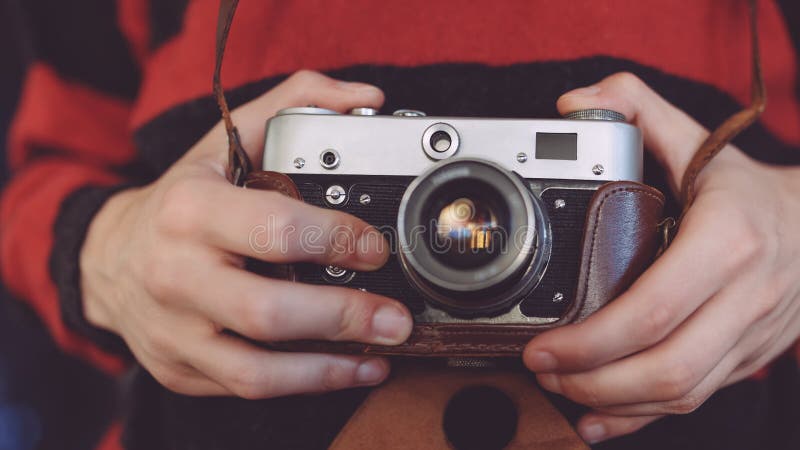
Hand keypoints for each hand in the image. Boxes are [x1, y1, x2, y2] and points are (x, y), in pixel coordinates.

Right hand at [81, 71, 412, 398]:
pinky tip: (347, 368)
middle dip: (343, 317)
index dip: (335, 240)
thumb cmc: (181, 199)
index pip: (274, 229)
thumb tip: (366, 99)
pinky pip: (249, 386)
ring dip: (330, 366)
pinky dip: (305, 382)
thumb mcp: (227, 139)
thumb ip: (297, 103)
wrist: (111, 258)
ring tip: (382, 352)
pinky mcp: (181, 368)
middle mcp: (177, 274)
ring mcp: (176, 330)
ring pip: (257, 368)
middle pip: (267, 310)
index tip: (375, 249)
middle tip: (394, 317)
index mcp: (191, 209)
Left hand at [524, 73, 799, 442]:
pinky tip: (600, 419)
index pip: (653, 308)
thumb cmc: (748, 191)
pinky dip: (643, 417)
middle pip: (665, 365)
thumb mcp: (700, 140)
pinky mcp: (746, 359)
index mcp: (727, 242)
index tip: (544, 343)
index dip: (592, 339)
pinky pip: (695, 400)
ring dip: (613, 401)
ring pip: (680, 392)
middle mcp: (744, 296)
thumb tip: (572, 105)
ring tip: (562, 388)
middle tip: (543, 369)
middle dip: (592, 379)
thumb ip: (635, 109)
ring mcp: (749, 335)